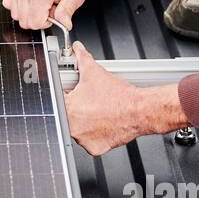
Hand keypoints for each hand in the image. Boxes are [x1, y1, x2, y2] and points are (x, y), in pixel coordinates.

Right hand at [2, 0, 90, 29]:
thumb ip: (67, 12)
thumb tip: (64, 25)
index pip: (34, 22)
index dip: (46, 23)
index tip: (54, 14)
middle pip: (23, 20)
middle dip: (38, 18)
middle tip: (50, 8)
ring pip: (15, 14)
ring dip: (29, 13)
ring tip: (43, 3)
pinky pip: (8, 2)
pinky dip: (19, 6)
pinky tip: (32, 1)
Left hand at [63, 42, 189, 156]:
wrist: (139, 110)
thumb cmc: (119, 96)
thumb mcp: (95, 71)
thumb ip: (82, 58)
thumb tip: (77, 49)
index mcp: (68, 108)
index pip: (59, 101)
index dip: (67, 95)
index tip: (74, 94)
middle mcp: (73, 127)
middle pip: (68, 116)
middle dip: (78, 108)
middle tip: (91, 103)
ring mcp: (83, 139)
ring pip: (78, 130)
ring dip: (86, 122)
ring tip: (99, 111)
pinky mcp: (94, 148)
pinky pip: (89, 141)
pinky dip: (95, 134)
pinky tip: (103, 123)